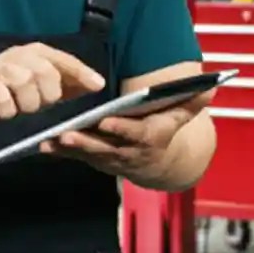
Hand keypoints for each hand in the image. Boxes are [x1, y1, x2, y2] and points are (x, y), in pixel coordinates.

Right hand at [0, 43, 106, 130]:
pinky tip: (3, 111)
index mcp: (33, 53)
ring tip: (19, 108)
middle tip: (38, 104)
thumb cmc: (2, 92)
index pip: (64, 60)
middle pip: (47, 73)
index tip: (99, 86)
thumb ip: (62, 84)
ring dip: (27, 104)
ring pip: (26, 86)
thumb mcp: (34, 86)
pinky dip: (8, 111)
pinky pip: (5, 102)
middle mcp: (18, 55)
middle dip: (48, 95)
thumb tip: (95, 85)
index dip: (82, 72)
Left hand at [41, 91, 214, 180]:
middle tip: (68, 134)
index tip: (105, 122)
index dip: (120, 129)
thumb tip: (211, 87)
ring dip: (69, 149)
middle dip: (86, 142)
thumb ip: (192, 101)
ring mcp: (109, 158)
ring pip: (87, 154)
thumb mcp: (181, 116)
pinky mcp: (95, 160)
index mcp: (147, 138)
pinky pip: (75, 158)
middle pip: (105, 147)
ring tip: (51, 140)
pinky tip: (42, 145)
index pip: (133, 134)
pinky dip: (59, 153)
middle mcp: (127, 152)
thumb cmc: (166, 130)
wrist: (159, 165)